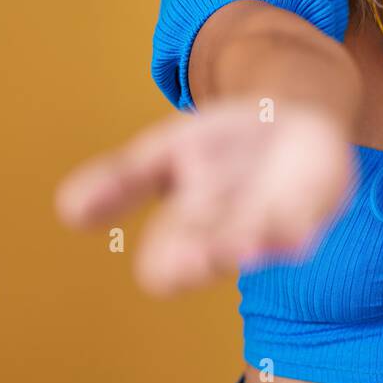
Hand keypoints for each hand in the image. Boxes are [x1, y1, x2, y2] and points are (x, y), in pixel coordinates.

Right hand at [54, 98, 355, 295]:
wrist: (291, 115)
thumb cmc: (225, 144)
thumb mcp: (166, 152)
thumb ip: (122, 179)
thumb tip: (65, 209)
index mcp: (190, 226)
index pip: (168, 263)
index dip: (167, 267)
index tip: (163, 266)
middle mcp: (230, 231)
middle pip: (212, 257)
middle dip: (205, 259)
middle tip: (197, 260)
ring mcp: (276, 220)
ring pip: (260, 244)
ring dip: (250, 246)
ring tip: (242, 250)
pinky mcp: (317, 204)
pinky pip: (308, 222)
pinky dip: (299, 229)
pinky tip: (296, 236)